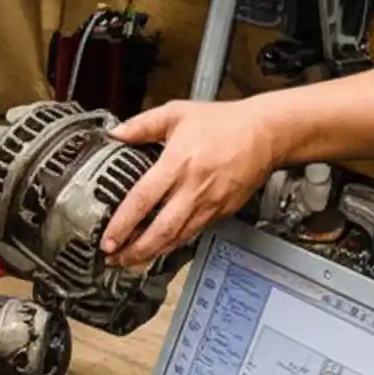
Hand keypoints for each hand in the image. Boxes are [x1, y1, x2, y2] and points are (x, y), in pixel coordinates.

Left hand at [100, 99, 280, 267]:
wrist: (266, 133)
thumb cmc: (224, 122)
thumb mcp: (177, 113)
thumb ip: (142, 125)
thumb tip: (114, 134)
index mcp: (178, 163)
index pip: (143, 200)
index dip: (123, 224)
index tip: (107, 239)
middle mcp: (193, 188)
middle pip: (160, 230)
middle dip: (134, 251)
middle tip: (113, 259)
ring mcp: (209, 203)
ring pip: (176, 238)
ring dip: (151, 253)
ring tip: (129, 260)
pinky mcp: (221, 212)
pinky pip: (192, 234)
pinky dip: (172, 245)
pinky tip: (157, 249)